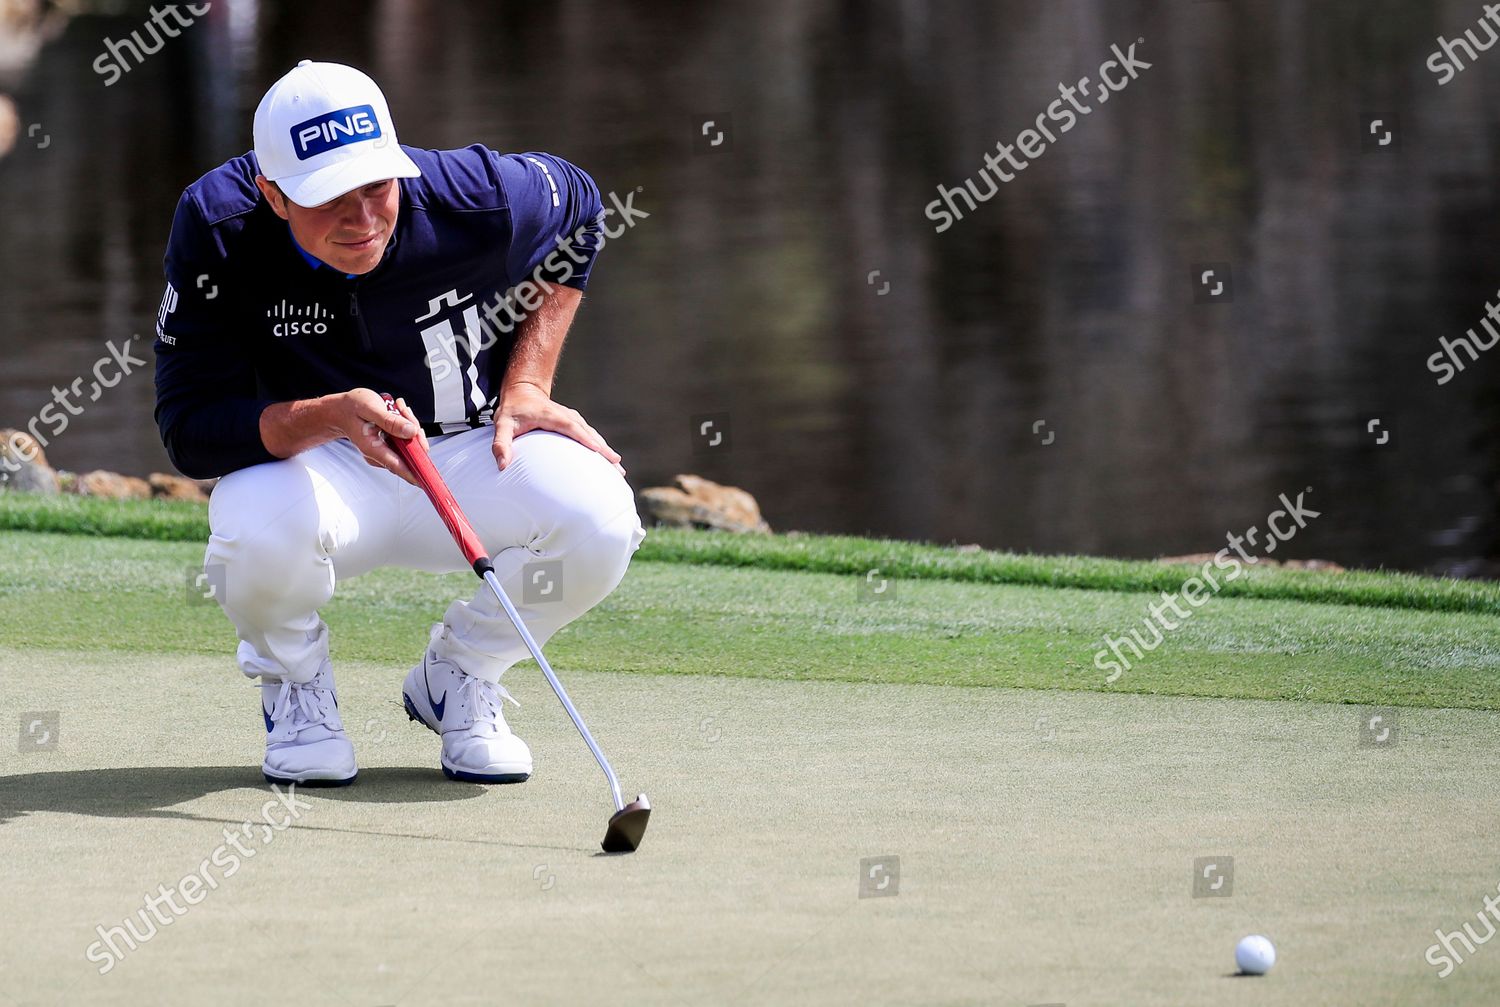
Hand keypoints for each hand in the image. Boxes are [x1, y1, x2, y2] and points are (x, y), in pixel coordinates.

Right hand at [327, 389, 427, 484]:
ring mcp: (384, 450)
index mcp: (372, 448)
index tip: (428, 479)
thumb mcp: (370, 408)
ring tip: (397, 408)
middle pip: (409, 452)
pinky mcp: (388, 445)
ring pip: (409, 443)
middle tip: (403, 412)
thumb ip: (390, 421)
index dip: (415, 474)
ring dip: (409, 424)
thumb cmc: (350, 409)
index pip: (398, 466)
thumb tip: (411, 432)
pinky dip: (405, 425)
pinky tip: (397, 412)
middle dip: (413, 431)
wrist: (339, 410)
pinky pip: (405, 439)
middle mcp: (379, 453)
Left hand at [492, 381, 624, 475]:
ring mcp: (572, 418)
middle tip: (617, 465)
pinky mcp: (574, 422)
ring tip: (618, 465)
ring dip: (606, 449)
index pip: (572, 428)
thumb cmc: (513, 409)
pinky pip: (590, 434)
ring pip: (592, 434)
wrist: (523, 390)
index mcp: (552, 416)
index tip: (600, 451)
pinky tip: (607, 458)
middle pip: (589, 433)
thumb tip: (502, 465)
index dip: (586, 439)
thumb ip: (501, 443)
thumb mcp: (502, 424)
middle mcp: (566, 416)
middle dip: (604, 449)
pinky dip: (600, 445)